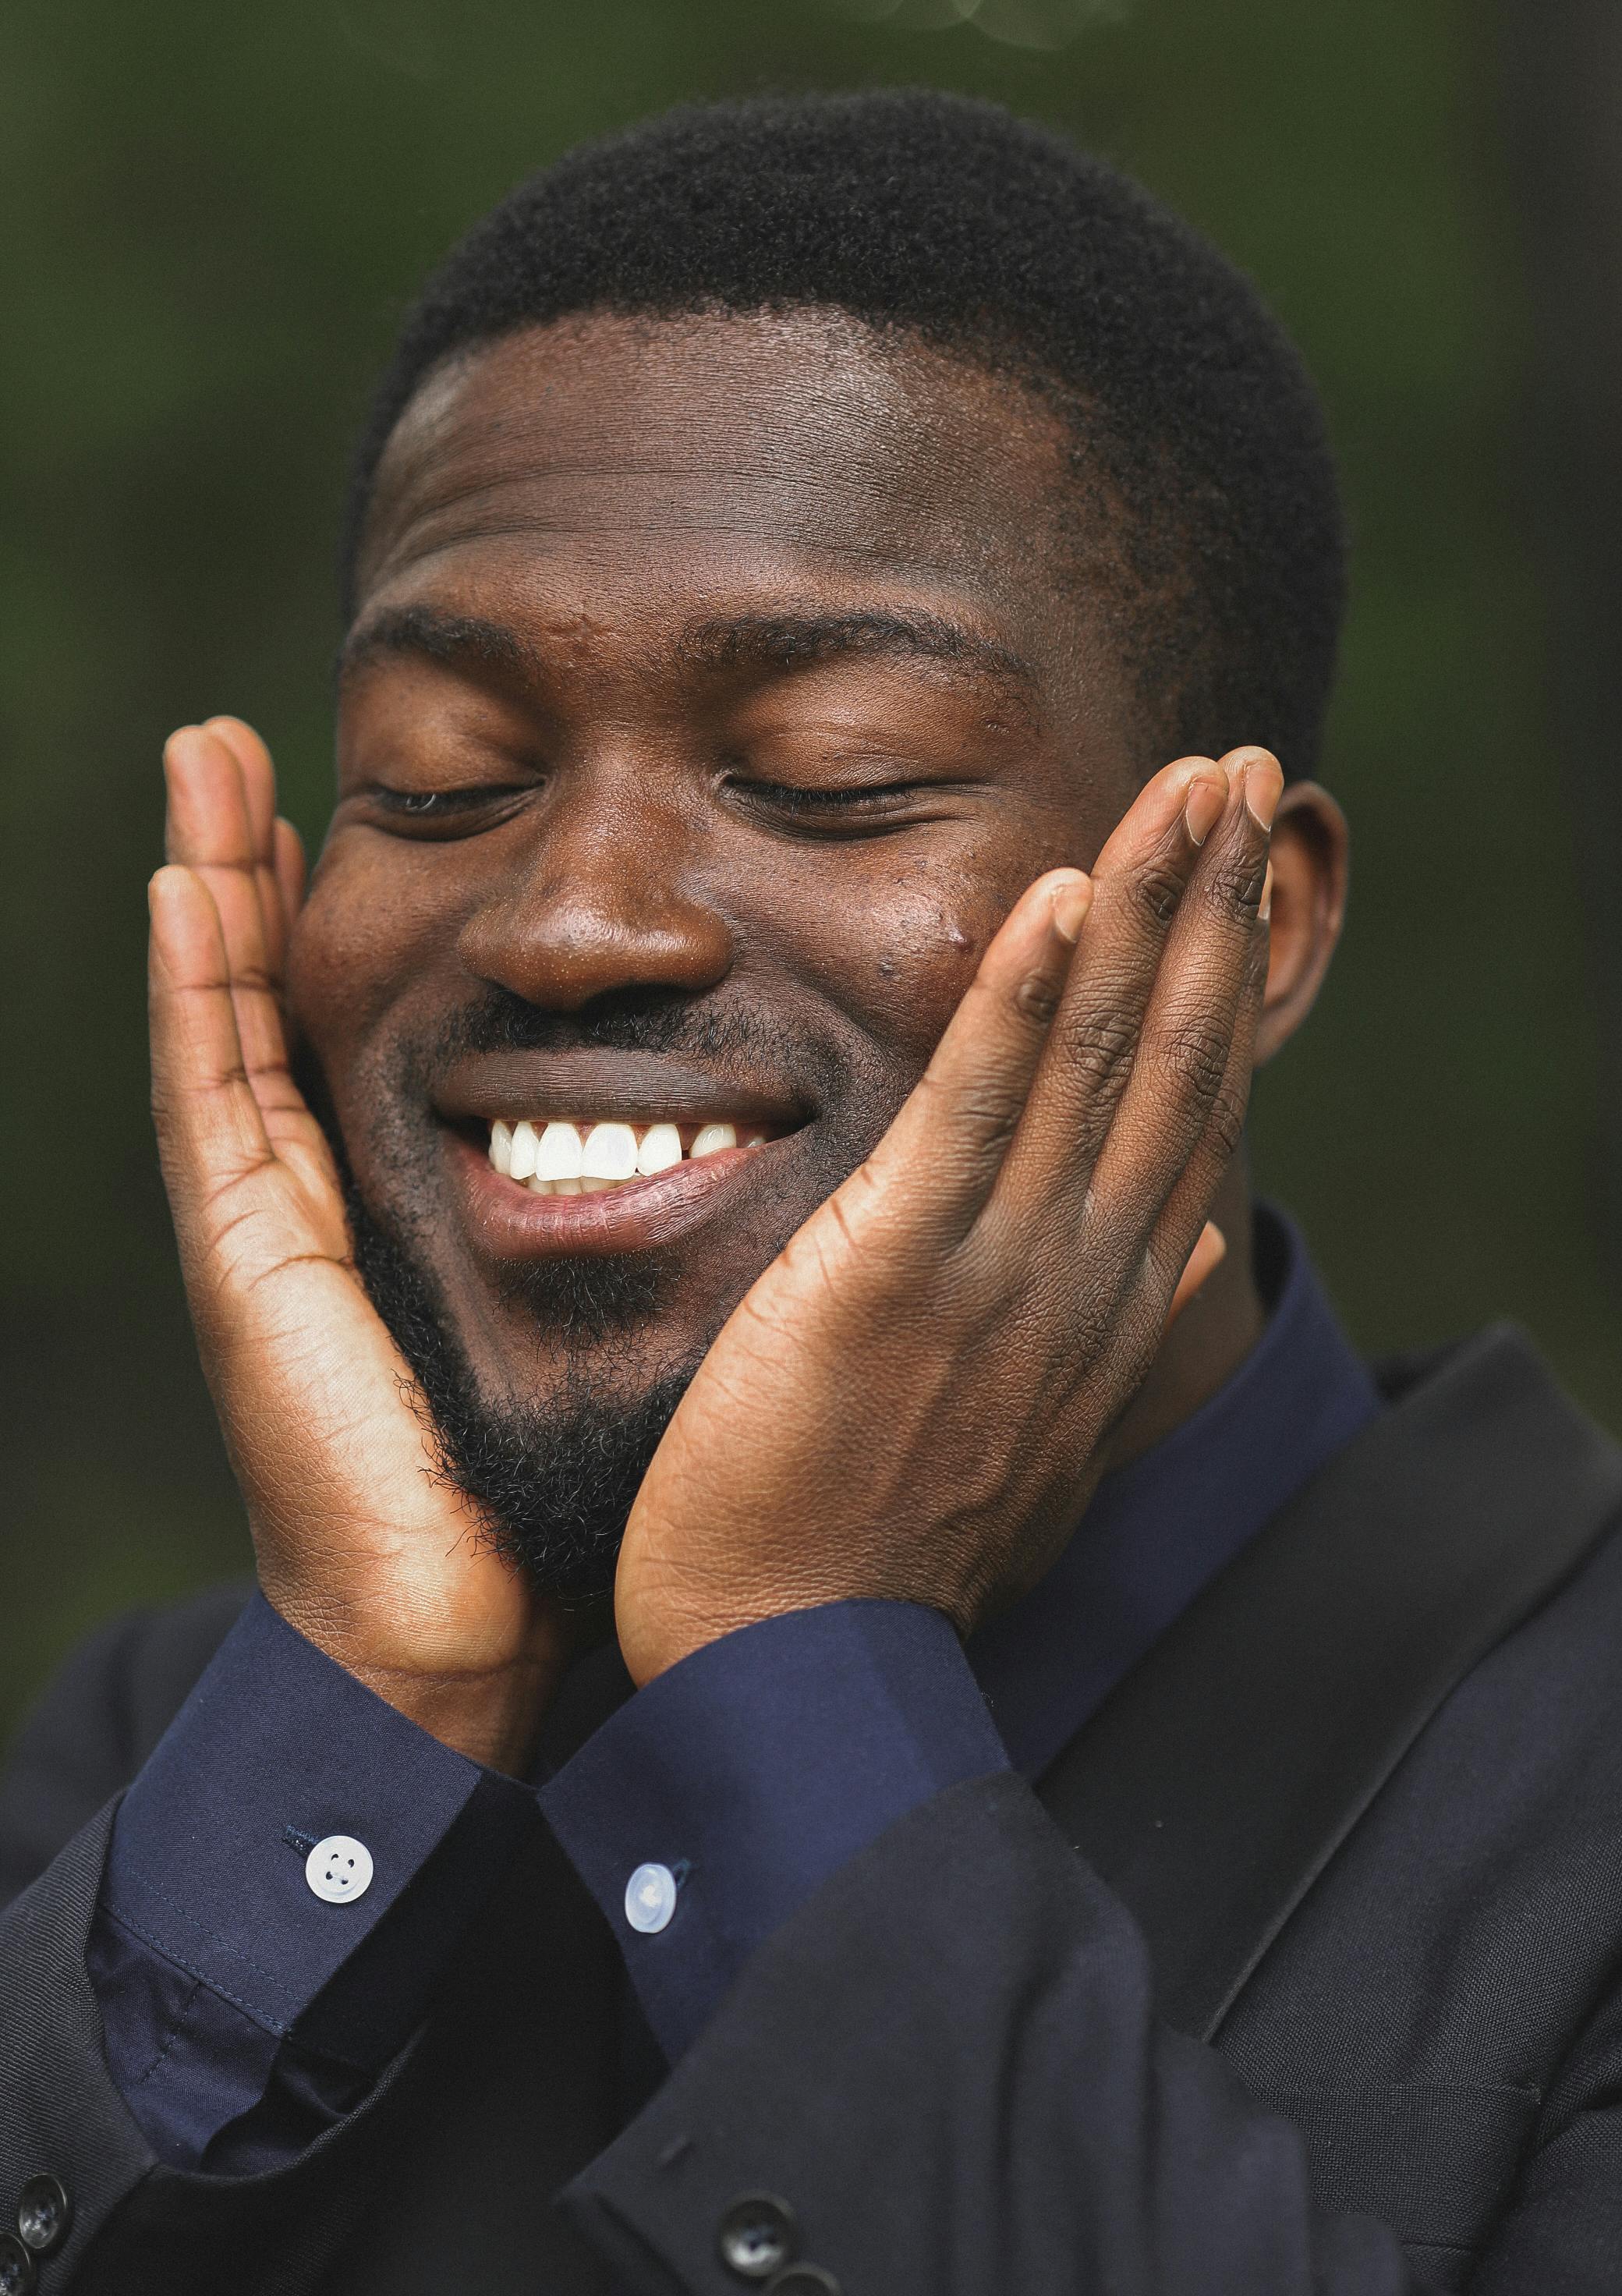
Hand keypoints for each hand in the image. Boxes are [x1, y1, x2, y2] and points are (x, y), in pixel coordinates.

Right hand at [149, 719, 561, 1771]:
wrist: (456, 1628)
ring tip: (206, 756)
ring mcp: (260, 1220)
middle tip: (244, 740)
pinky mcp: (244, 1252)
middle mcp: (310, 1195)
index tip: (354, 798)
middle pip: (271, 994)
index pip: (355, 1022)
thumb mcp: (589, 1311)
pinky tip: (188, 878)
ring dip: (210, 883)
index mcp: (386, 1202)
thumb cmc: (541, 1480)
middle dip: (252, 867)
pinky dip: (197, 979)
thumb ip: (618, 1219)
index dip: (333, 916)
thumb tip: (729, 1134)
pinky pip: (214, 1085)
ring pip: (227, 1014)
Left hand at [615, 748, 1276, 1684]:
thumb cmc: (895, 1548)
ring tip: (1187, 788)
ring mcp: (1004, 1268)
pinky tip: (1063, 895)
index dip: (1218, 981)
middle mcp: (1083, 1270)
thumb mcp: (1041, 1435)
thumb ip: (1115, 1328)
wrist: (802, 1663)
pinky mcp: (901, 1271)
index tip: (1236, 872)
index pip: (1182, 1107)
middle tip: (1238, 776)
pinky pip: (976, 1110)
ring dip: (1150, 911)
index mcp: (1105, 1300)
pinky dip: (1024, 999)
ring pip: (1098, 1058)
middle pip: (1169, 1057)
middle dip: (1211, 908)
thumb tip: (1196, 1249)